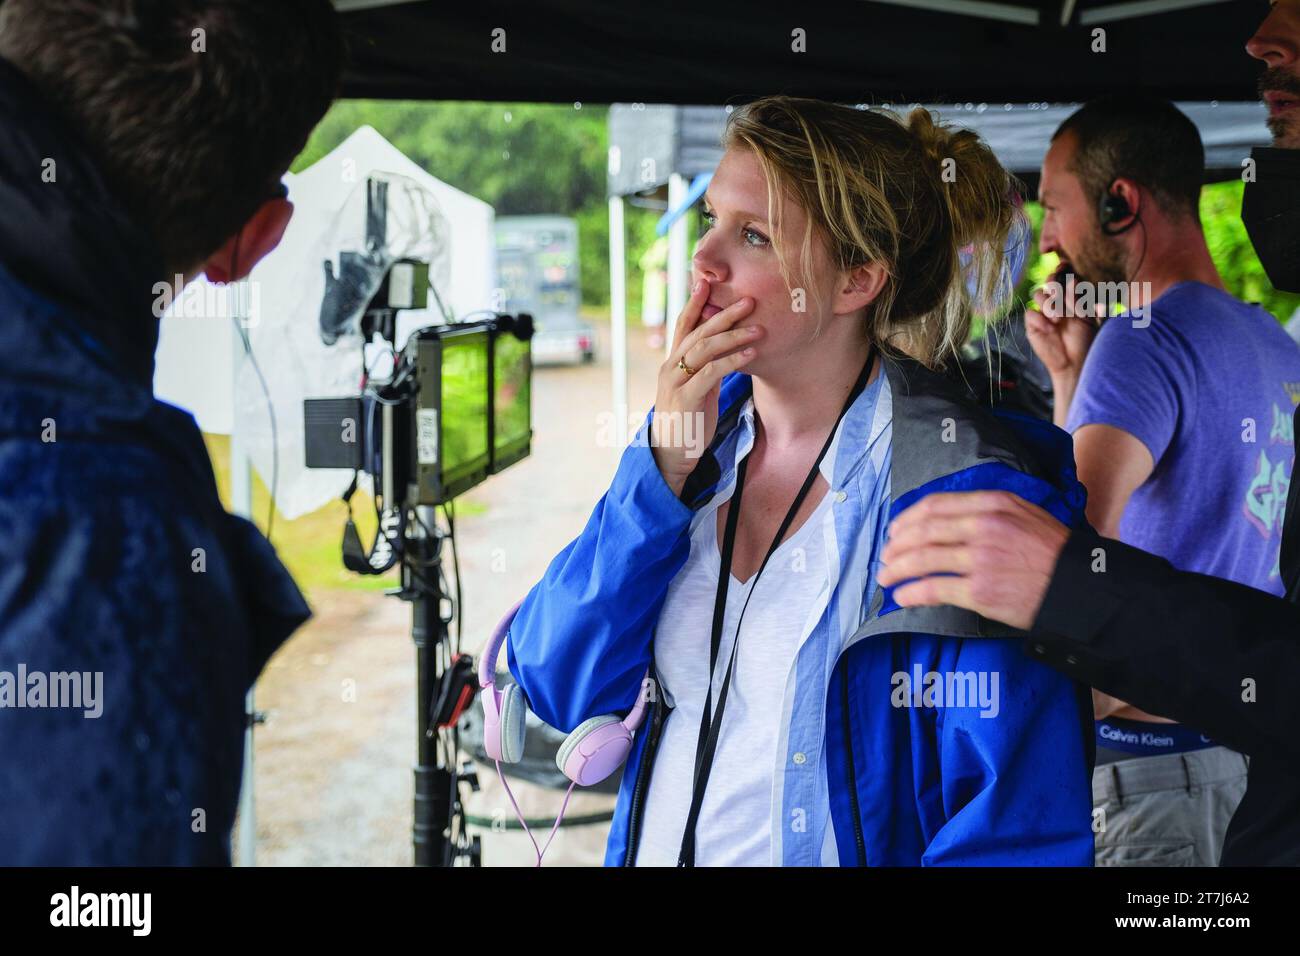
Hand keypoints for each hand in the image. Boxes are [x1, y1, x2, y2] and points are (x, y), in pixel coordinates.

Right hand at [650, 278, 761, 496]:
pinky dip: (732, 361)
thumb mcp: (696, 390)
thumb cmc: (687, 422)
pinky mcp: (685, 399)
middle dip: (724, 314)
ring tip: (759, 327)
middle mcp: (670, 368)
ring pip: (705, 349)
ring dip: (734, 336)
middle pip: (698, 332)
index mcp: (672, 364)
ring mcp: (676, 382)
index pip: (682, 326)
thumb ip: (706, 369)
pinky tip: (750, 354)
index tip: (707, 282)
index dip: (694, 303)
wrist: (671, 454)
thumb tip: (725, 351)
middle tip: (749, 300)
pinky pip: (711, 372)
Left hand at [876, 491, 1069, 630]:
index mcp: (993, 503)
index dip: (908, 518)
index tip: (896, 529)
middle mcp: (984, 526)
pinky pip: (934, 589)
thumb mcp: (1024, 513)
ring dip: (897, 568)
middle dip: (897, 545)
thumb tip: (947, 519)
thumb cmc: (1052, 552)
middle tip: (885, 556)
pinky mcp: (981, 590)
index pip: (936, 505)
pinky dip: (912, 593)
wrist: (1080, 586)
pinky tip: (902, 596)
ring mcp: (981, 559)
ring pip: (923, 559)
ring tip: (886, 576)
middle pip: (924, 531)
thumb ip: (987, 510)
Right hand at [1024, 267, 1100, 380]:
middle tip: (1062, 298)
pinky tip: (1050, 329)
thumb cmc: (1085, 340)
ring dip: (1049, 304)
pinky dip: (1040, 319)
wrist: (1075, 362)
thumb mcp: (1087, 317)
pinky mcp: (1033, 324)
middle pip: (1049, 281)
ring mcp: (1044, 312)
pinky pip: (1030, 313)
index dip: (1062, 271)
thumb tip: (1072, 280)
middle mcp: (1057, 301)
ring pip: (1038, 294)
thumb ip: (1079, 299)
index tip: (1064, 269)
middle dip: (1055, 286)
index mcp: (1072, 297)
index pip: (1064, 277)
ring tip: (1059, 319)